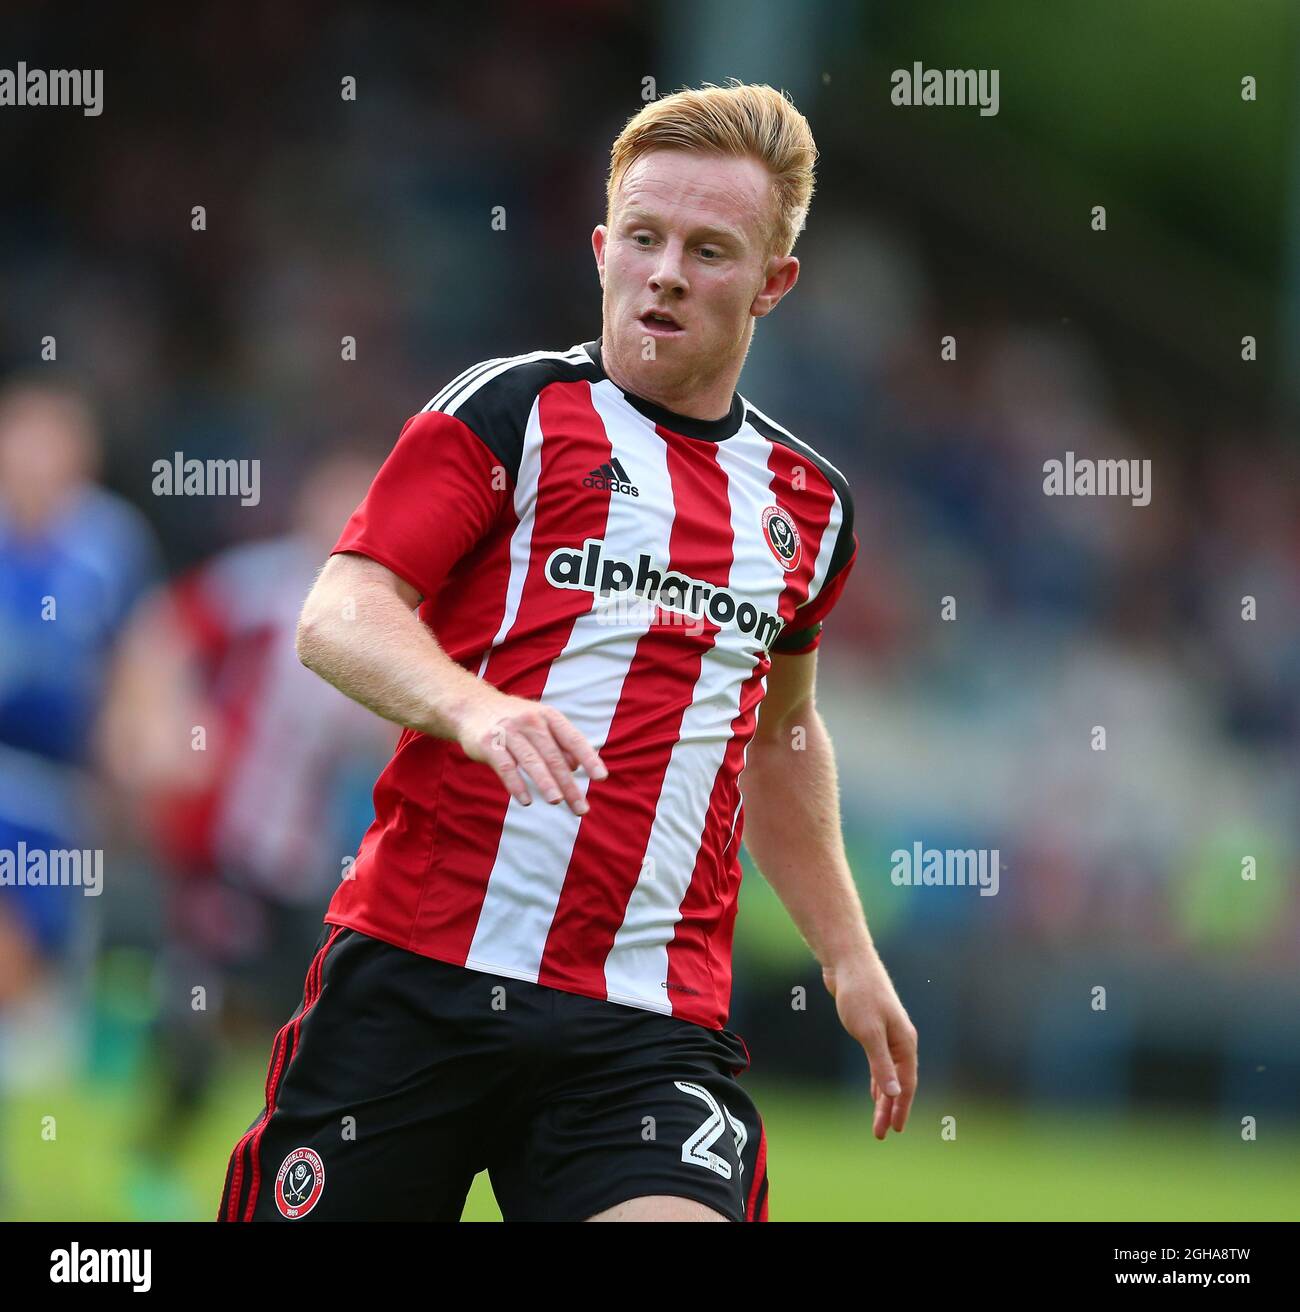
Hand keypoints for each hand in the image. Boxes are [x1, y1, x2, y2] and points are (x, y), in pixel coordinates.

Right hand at [454, 689, 606, 815]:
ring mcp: (509, 731)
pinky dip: (517, 785)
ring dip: (547, 783)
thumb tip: (577, 767)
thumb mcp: (540, 724)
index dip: (589, 758)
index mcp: (548, 716)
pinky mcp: (488, 743)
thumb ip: (559, 744)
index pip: (574, 739)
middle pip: (555, 757)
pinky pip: (506, 767)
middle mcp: (531, 721)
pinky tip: (526, 801)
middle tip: (581, 808)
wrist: (471, 707)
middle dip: (569, 785)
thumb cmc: (514, 721)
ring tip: (558, 801)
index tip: (601, 778)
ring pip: (532, 761)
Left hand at [823, 954, 916, 1139]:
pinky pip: (880, 1062)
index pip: (906, 1083)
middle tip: (881, 1133)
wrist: (848, 963)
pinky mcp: (873, 1028)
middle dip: (891, 1108)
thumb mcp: (869, 1033)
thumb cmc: (859, 994)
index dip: (901, 1108)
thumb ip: (882, 1064)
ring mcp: (888, 1034)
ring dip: (883, 1097)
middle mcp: (900, 1040)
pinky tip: (875, 1091)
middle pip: (898, 1082)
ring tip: (879, 1119)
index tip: (895, 1129)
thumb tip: (894, 1094)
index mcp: (905, 1042)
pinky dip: (878, 1079)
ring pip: (888, 1073)